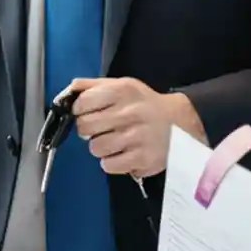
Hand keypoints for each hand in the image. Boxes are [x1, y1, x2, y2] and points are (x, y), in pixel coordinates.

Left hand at [66, 77, 207, 177]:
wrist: (181, 123)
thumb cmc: (144, 103)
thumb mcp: (122, 85)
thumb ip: (93, 85)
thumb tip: (70, 90)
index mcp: (121, 91)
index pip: (83, 103)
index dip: (80, 110)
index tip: (87, 112)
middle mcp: (129, 113)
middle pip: (85, 127)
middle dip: (87, 130)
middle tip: (99, 129)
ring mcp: (136, 138)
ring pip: (95, 148)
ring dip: (99, 147)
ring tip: (112, 141)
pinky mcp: (142, 159)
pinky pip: (109, 165)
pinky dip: (111, 162)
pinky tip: (121, 153)